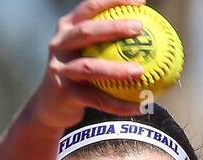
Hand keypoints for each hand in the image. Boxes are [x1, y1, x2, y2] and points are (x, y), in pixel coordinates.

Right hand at [27, 0, 149, 130]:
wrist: (50, 105)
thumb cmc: (78, 75)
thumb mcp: (86, 52)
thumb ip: (108, 40)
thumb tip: (152, 32)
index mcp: (67, 29)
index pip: (90, 7)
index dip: (113, 1)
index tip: (141, 1)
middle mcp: (59, 45)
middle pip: (86, 32)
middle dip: (113, 27)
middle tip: (139, 28)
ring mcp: (60, 69)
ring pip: (90, 67)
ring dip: (116, 69)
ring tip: (141, 71)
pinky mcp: (64, 93)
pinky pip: (98, 100)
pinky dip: (120, 104)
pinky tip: (140, 107)